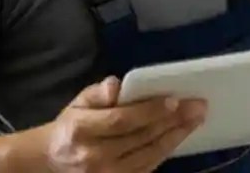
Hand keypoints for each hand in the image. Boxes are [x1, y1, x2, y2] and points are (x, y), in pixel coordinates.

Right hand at [44, 76, 206, 171]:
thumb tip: (116, 85)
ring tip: (195, 120)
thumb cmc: (71, 126)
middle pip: (141, 138)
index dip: (150, 111)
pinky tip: (179, 137)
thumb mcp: (77, 102)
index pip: (122, 120)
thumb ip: (97, 93)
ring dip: (176, 137)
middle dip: (173, 121)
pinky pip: (148, 168)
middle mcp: (95, 157)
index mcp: (82, 130)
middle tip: (197, 107)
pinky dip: (166, 151)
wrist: (52, 162)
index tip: (175, 100)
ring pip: (149, 155)